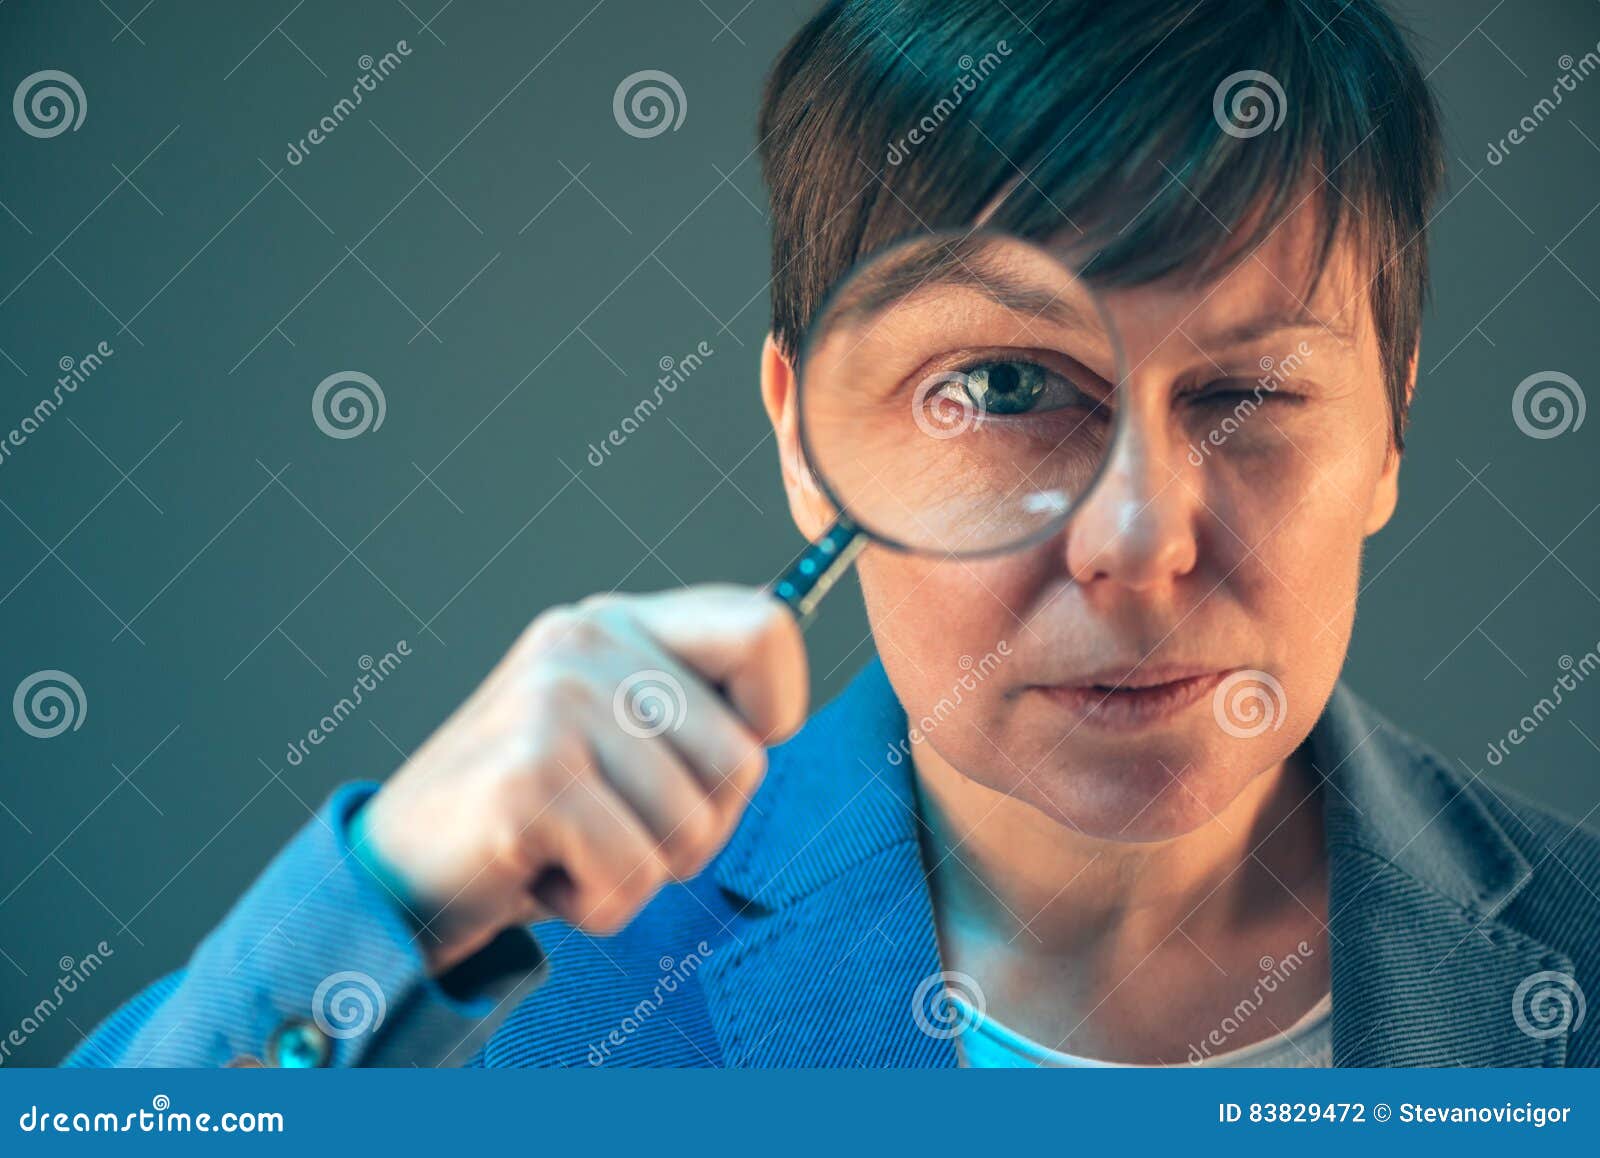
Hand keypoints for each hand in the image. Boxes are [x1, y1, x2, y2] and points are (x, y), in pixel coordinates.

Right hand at [351, 585, 807, 973]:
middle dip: (695, 830)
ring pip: (693, 827)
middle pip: (743, 761)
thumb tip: (779, 713)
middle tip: (615, 827)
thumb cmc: (537, 815)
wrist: (402, 874)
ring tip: (574, 847)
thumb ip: (693, 710)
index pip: (767, 629)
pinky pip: (633, 874)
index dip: (774, 714)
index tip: (712, 763)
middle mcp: (585, 640)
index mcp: (618, 621)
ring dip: (643, 873)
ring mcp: (552, 702)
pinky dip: (599, 904)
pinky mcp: (528, 776)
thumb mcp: (620, 740)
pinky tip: (544, 873)